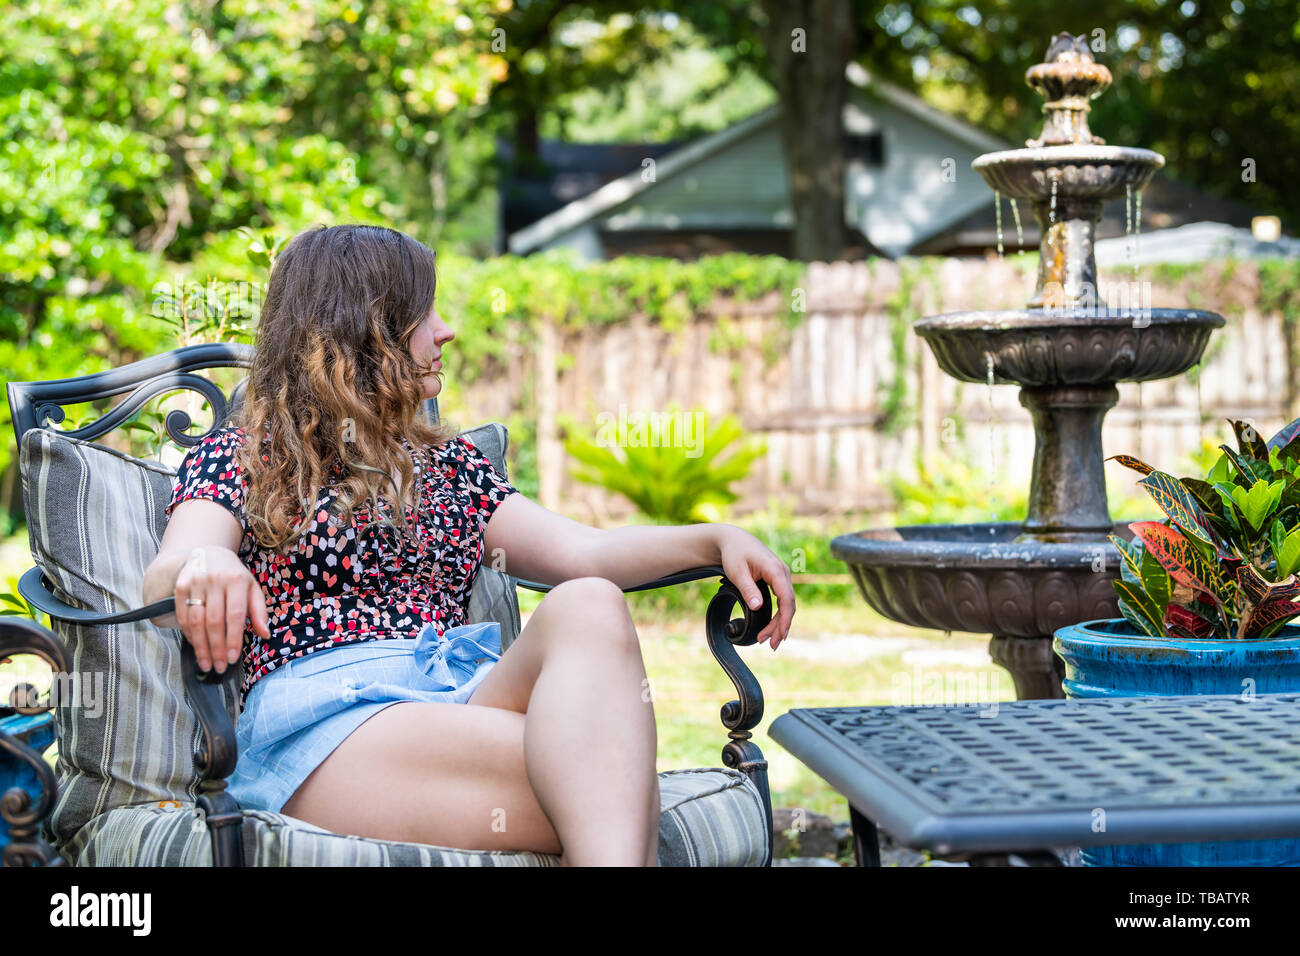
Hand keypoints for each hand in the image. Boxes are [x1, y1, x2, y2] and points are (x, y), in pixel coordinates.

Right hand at [173, 546, 270, 673]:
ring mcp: (195, 583)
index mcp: (237, 581)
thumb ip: (259, 611)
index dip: (233, 638)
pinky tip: (196, 646)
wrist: (209, 553)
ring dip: (200, 646)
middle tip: (219, 667)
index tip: (232, 658)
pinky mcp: (180, 586)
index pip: (235, 615)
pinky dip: (188, 634)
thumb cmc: (235, 576)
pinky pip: (182, 615)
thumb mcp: (252, 588)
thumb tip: (265, 634)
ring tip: (206, 664)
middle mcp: (215, 580)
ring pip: (196, 621)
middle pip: (214, 621)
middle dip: (216, 648)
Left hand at [714, 525, 795, 649]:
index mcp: (776, 570)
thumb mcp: (737, 572)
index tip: (779, 635)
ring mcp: (781, 576)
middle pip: (788, 605)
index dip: (785, 619)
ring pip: (786, 604)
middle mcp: (783, 573)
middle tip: (771, 645)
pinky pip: (782, 599)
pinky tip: (772, 626)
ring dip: (779, 622)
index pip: (787, 599)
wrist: (732, 539)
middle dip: (781, 626)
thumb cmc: (734, 553)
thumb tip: (758, 607)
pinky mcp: (776, 579)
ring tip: (768, 640)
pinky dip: (778, 614)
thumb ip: (748, 589)